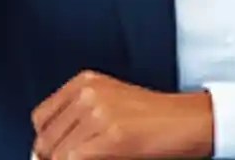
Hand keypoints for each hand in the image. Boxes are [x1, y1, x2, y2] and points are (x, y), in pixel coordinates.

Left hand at [31, 70, 213, 158]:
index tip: (48, 156)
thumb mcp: (110, 104)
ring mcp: (99, 112)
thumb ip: (80, 118)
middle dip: (51, 157)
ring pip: (60, 152)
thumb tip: (50, 149)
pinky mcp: (114, 135)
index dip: (44, 142)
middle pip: (47, 136)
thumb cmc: (157, 117)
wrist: (193, 120)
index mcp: (84, 82)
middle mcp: (87, 93)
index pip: (41, 117)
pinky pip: (76, 158)